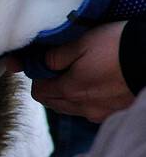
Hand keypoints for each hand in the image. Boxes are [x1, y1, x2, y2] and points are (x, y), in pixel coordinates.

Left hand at [5, 21, 134, 121]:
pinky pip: (92, 111)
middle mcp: (84, 108)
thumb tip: (39, 65)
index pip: (39, 93)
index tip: (45, 65)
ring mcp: (102, 113)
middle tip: (59, 70)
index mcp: (71, 91)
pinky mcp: (116, 113)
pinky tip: (97, 84)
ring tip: (80, 75)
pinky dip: (87, 100)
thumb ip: (54, 57)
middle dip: (50, 88)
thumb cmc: (118, 47)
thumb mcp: (81, 43)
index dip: (38, 78)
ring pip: (72, 109)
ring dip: (68, 96)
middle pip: (54, 104)